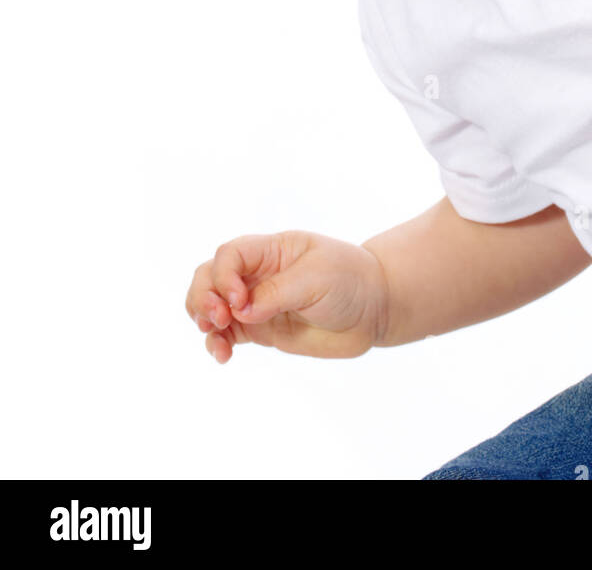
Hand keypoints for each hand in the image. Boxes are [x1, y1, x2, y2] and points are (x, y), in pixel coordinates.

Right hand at [185, 230, 389, 362]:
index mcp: (271, 250)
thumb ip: (276, 293)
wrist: (374, 308)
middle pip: (209, 276)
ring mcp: (256, 302)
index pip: (230, 254)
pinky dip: (216, 343)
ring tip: (217, 338)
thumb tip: (240, 312)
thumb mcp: (316, 278)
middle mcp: (258, 273)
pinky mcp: (260, 329)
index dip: (224, 276)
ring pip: (211, 305)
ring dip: (203, 319)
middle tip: (218, 319)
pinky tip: (223, 355)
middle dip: (204, 296)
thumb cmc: (350, 280)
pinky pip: (226, 334)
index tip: (239, 300)